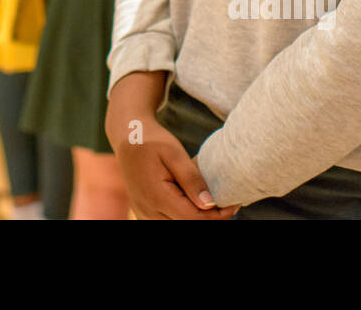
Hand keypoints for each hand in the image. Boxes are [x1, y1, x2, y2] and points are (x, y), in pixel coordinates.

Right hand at [107, 73, 236, 220]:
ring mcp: (144, 214)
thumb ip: (191, 180)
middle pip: (187, 224)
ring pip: (178, 224)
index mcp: (156, 196)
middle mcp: (148, 211)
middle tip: (227, 203)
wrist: (127, 136)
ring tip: (212, 201)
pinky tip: (195, 201)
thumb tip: (210, 205)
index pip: (193, 218)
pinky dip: (184, 214)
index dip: (216, 216)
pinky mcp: (145, 213)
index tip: (233, 205)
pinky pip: (169, 220)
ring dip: (197, 217)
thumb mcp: (174, 153)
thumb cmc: (151, 140)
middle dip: (209, 217)